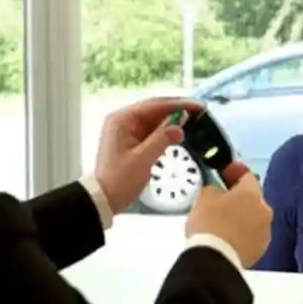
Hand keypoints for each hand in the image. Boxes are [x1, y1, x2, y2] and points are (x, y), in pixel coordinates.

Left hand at [93, 97, 203, 212]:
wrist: (103, 199)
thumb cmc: (120, 179)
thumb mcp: (143, 159)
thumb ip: (162, 139)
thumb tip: (180, 128)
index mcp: (122, 119)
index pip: (154, 105)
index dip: (178, 104)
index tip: (198, 106)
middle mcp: (123, 120)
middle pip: (154, 110)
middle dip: (176, 110)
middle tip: (199, 112)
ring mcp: (126, 130)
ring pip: (153, 120)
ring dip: (171, 121)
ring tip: (193, 121)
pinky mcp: (130, 141)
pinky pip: (150, 131)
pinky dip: (164, 132)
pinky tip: (178, 134)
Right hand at [187, 161, 272, 268]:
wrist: (215, 259)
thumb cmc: (209, 223)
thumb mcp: (204, 198)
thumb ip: (213, 188)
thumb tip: (218, 191)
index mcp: (252, 193)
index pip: (246, 176)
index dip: (234, 172)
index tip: (225, 173)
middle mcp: (264, 210)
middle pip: (253, 198)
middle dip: (240, 197)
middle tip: (223, 199)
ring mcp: (265, 232)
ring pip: (254, 218)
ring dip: (243, 217)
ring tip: (225, 222)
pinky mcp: (260, 250)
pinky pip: (251, 236)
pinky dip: (243, 234)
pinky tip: (229, 237)